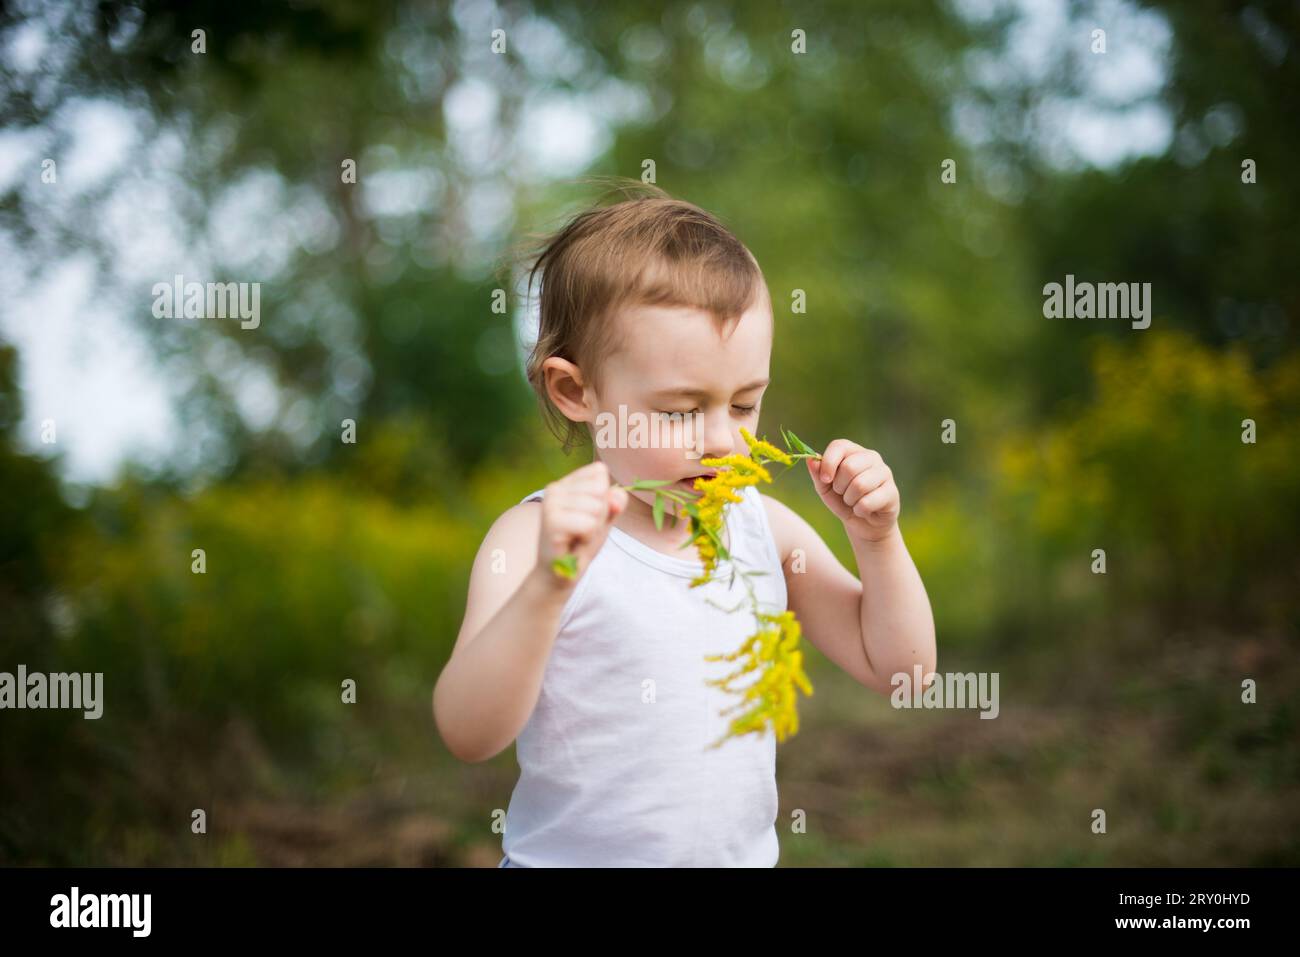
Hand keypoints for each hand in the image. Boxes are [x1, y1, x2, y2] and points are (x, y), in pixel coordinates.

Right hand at [536, 461, 627, 586]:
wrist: (560, 573)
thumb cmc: (581, 542)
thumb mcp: (605, 518)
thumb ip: (615, 502)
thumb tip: (614, 499)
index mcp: (566, 482)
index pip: (600, 471)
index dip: (604, 497)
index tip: (588, 515)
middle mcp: (555, 487)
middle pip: (601, 490)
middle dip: (600, 515)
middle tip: (581, 529)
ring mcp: (550, 503)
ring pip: (597, 507)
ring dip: (593, 529)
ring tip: (577, 536)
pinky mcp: (551, 521)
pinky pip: (589, 524)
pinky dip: (587, 538)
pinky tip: (572, 542)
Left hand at [807, 439, 900, 542]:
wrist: (863, 524)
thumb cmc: (843, 501)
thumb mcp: (825, 488)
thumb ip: (818, 474)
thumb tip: (810, 459)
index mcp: (854, 452)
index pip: (839, 446)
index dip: (828, 463)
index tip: (825, 480)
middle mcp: (872, 457)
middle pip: (849, 467)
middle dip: (839, 486)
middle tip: (842, 493)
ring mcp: (885, 473)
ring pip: (860, 485)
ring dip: (850, 500)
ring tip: (853, 502)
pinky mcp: (892, 492)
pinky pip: (868, 502)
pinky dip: (859, 510)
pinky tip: (864, 510)